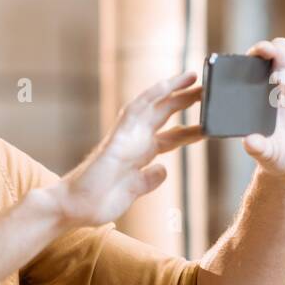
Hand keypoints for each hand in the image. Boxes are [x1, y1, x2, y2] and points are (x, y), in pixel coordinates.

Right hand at [51, 69, 203, 228]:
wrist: (74, 207)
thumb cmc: (97, 201)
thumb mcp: (133, 191)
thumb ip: (148, 180)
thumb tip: (163, 170)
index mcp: (140, 155)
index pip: (170, 137)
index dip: (190, 129)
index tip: (208, 124)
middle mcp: (135, 142)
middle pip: (165, 116)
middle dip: (187, 103)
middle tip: (211, 91)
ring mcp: (126, 137)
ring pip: (152, 106)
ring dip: (172, 90)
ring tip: (192, 77)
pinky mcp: (118, 137)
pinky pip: (136, 110)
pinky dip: (152, 96)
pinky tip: (167, 85)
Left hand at [244, 26, 284, 179]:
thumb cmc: (277, 159)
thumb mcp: (267, 155)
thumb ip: (259, 148)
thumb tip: (249, 142)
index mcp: (261, 93)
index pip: (258, 60)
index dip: (262, 51)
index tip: (266, 53)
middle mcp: (280, 84)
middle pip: (282, 51)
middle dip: (283, 56)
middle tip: (283, 78)